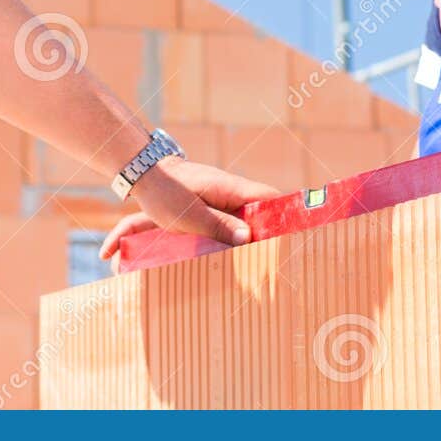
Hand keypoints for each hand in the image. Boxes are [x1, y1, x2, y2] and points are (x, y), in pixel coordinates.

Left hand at [98, 157, 278, 270]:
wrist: (147, 176)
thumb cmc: (167, 192)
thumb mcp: (189, 215)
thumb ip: (218, 225)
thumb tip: (248, 237)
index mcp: (232, 188)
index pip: (269, 197)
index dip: (284, 214)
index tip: (293, 236)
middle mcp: (233, 192)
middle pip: (262, 212)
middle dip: (270, 233)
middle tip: (276, 260)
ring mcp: (225, 200)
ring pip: (247, 220)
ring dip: (251, 238)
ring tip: (259, 264)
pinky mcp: (215, 208)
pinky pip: (232, 222)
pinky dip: (235, 237)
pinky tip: (235, 256)